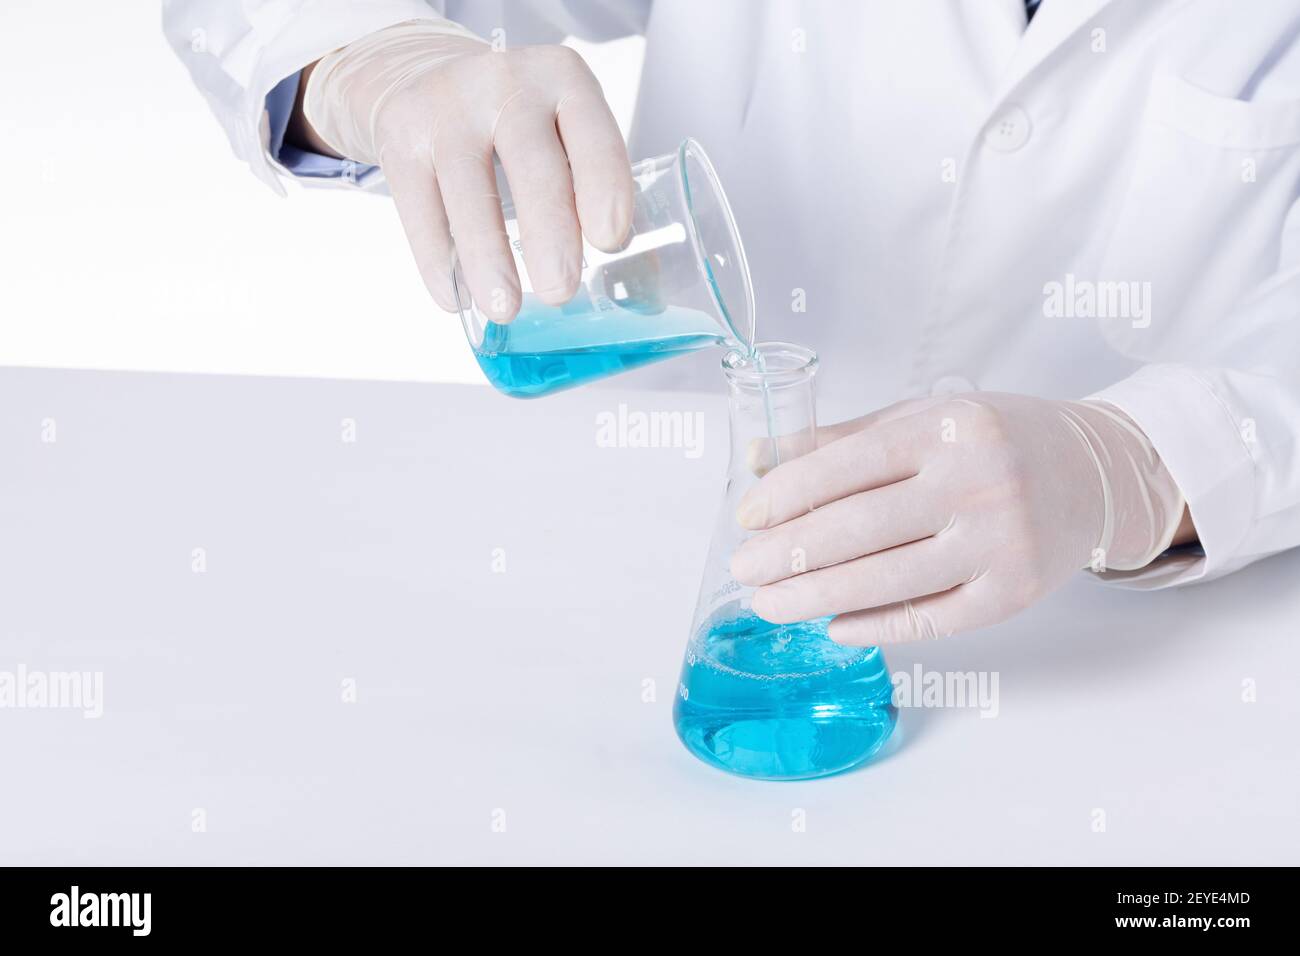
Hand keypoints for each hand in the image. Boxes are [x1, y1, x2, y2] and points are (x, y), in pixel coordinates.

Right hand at [301, 18, 633, 318]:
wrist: (421, 75)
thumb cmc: (516, 124)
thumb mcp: (561, 132)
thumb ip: (596, 196)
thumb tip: (639, 293)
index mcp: (564, 80)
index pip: (592, 134)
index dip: (604, 186)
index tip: (610, 242)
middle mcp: (506, 84)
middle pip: (533, 166)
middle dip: (550, 234)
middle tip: (560, 291)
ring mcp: (447, 107)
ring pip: (469, 191)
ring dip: (488, 258)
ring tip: (505, 308)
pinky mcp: (400, 136)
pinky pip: (419, 210)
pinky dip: (439, 262)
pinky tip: (456, 299)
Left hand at [730, 393, 1186, 643]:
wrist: (1093, 472)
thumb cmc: (992, 440)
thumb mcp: (920, 419)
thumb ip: (838, 440)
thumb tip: (756, 460)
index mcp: (946, 429)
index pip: (846, 465)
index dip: (786, 496)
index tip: (745, 519)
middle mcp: (977, 483)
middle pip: (858, 528)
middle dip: (787, 553)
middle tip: (743, 570)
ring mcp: (999, 543)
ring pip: (886, 581)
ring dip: (815, 597)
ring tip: (769, 604)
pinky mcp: (1012, 594)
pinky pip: (929, 620)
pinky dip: (874, 627)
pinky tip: (834, 626)